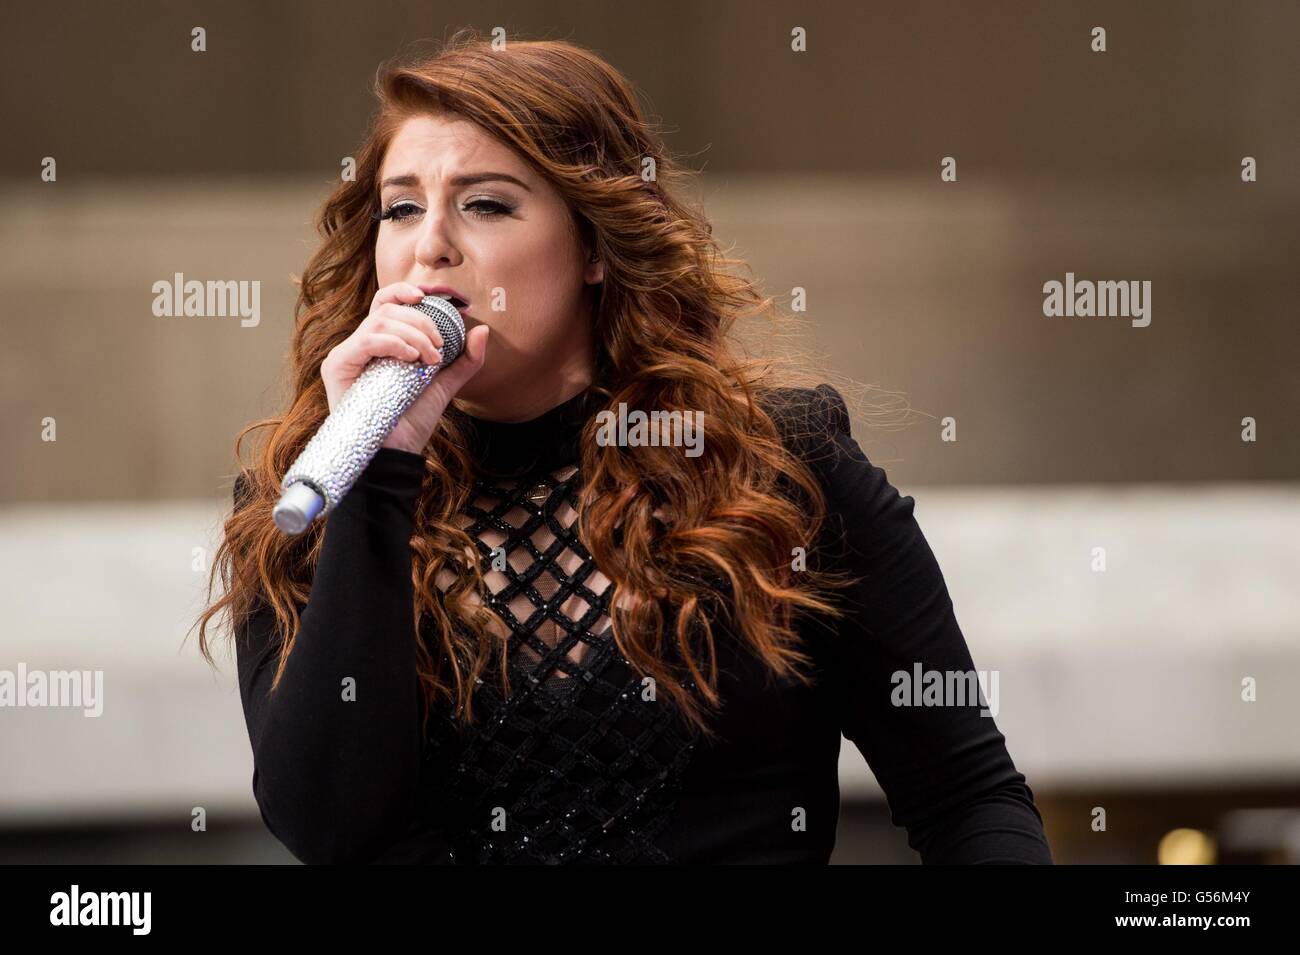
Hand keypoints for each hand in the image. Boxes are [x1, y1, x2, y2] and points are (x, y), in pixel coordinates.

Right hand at [319, 282, 489, 453]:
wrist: (395, 453)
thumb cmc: (412, 421)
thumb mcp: (444, 385)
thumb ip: (463, 360)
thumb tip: (481, 331)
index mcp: (382, 343)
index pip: (391, 302)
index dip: (414, 291)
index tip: (445, 296)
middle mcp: (362, 344)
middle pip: (389, 306)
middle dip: (423, 320)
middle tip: (440, 347)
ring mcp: (348, 353)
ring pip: (381, 319)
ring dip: (414, 334)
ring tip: (430, 359)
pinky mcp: (338, 365)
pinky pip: (367, 339)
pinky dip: (394, 343)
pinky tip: (412, 358)